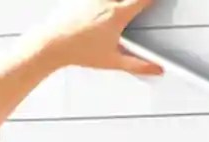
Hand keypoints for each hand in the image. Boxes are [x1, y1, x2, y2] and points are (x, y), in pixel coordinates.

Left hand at [28, 0, 163, 76]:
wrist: (53, 44)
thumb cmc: (79, 51)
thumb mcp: (114, 61)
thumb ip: (138, 65)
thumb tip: (156, 69)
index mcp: (117, 15)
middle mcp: (105, 2)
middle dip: (134, 0)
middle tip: (137, 3)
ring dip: (116, 1)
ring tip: (119, 7)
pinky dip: (103, 2)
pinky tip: (101, 7)